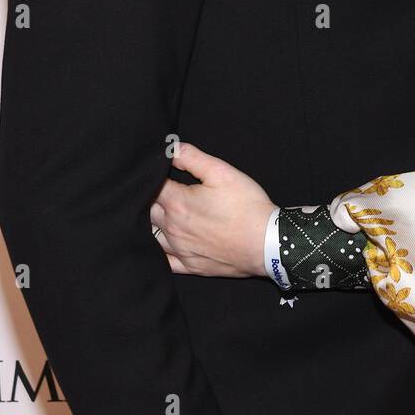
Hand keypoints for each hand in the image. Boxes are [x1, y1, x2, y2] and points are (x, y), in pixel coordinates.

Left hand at [151, 142, 274, 277]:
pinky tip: (162, 245)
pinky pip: (165, 262)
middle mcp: (172, 228)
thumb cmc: (246, 206)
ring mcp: (180, 250)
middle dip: (150, 200)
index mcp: (177, 203)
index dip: (154, 178)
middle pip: (147, 212)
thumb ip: (192, 157)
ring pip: (151, 236)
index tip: (162, 173)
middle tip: (162, 192)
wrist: (266, 243)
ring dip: (151, 225)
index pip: (152, 187)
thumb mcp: (222, 172)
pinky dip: (158, 253)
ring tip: (159, 215)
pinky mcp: (190, 266)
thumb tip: (171, 149)